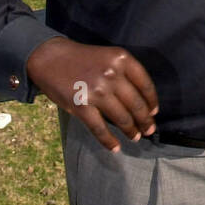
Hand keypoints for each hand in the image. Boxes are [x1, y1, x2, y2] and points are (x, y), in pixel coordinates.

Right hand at [26, 36, 158, 151]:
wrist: (50, 58)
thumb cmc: (83, 58)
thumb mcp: (109, 56)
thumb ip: (125, 74)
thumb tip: (142, 102)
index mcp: (122, 59)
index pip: (145, 85)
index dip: (152, 102)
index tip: (154, 112)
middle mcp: (111, 74)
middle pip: (136, 104)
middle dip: (145, 121)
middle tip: (149, 130)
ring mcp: (96, 90)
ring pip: (121, 118)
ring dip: (131, 131)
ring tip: (136, 137)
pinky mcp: (80, 105)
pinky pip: (99, 128)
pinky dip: (109, 141)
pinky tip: (115, 147)